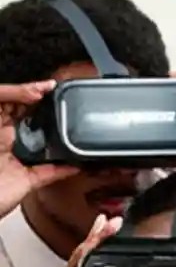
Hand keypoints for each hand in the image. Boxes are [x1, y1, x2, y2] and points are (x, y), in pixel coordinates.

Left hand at [0, 81, 78, 216]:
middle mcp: (6, 139)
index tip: (51, 87)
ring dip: (61, 139)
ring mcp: (16, 159)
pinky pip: (52, 173)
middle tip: (66, 104)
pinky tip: (78, 161)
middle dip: (51, 113)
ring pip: (45, 145)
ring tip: (74, 128)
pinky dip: (67, 168)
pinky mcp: (26, 180)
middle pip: (33, 121)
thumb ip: (5, 96)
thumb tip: (34, 92)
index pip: (16, 101)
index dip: (33, 92)